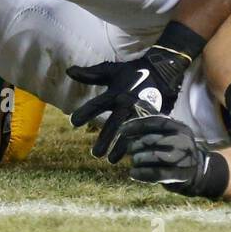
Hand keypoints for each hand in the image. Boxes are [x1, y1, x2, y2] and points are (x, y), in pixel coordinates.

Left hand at [67, 44, 191, 160]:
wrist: (161, 72)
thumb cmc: (132, 72)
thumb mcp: (111, 71)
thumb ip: (91, 75)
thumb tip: (69, 71)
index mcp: (115, 92)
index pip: (97, 104)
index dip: (85, 112)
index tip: (73, 122)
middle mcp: (127, 104)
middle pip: (114, 124)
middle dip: (105, 139)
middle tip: (96, 154)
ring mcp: (140, 112)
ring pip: (129, 133)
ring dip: (120, 147)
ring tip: (111, 160)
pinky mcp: (152, 117)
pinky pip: (144, 133)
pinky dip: (136, 143)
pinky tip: (131, 154)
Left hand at [117, 115, 229, 197]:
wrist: (196, 171)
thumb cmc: (175, 147)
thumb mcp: (168, 131)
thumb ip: (153, 117)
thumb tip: (135, 101)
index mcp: (179, 127)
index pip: (155, 122)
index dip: (136, 125)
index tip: (122, 130)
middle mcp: (183, 140)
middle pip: (153, 139)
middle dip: (136, 144)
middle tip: (130, 149)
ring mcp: (184, 158)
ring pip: (154, 156)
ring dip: (139, 158)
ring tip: (134, 160)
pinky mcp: (181, 175)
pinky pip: (158, 173)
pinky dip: (142, 173)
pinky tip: (133, 173)